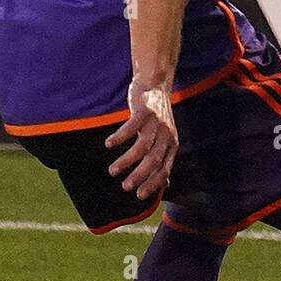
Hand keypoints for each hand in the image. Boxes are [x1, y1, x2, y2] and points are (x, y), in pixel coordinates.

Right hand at [105, 79, 178, 199]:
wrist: (155, 84)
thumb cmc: (156, 118)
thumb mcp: (164, 139)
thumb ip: (163, 160)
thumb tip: (166, 184)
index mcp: (171, 145)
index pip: (165, 169)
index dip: (153, 183)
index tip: (139, 196)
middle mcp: (166, 135)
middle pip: (153, 160)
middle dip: (140, 176)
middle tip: (126, 187)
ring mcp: (156, 123)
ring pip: (142, 146)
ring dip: (127, 160)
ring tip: (112, 171)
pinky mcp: (145, 111)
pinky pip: (132, 127)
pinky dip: (120, 136)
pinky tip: (108, 144)